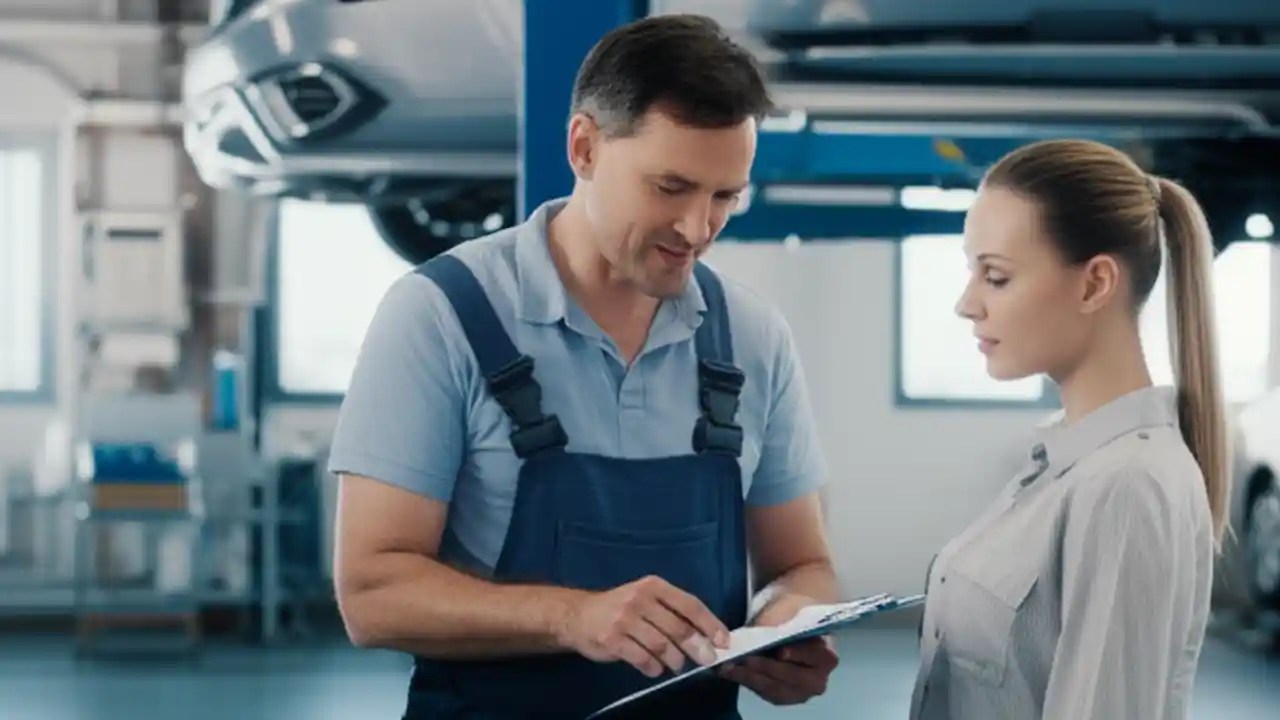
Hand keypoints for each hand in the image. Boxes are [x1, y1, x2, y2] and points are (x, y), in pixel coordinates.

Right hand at [558, 575, 729, 678]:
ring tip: (675, 665)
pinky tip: (654, 668)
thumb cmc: (621, 609)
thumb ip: (672, 613)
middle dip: (697, 647)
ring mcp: (624, 619)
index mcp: (654, 586)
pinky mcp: (612, 639)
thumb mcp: (647, 600)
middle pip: (678, 627)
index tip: (723, 641)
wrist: (579, 615)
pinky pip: (641, 658)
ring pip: (662, 645)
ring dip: (674, 660)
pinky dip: (653, 667)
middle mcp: (640, 599)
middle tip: (707, 660)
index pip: (689, 604)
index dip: (709, 624)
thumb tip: (707, 635)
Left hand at [719, 593, 838, 705]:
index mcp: (827, 655)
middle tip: (746, 660)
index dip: (799, 655)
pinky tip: (730, 671)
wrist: (787, 618)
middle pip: (794, 678)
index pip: (815, 657)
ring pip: (777, 689)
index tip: (781, 652)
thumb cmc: (792, 610)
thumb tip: (765, 626)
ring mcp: (799, 690)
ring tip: (730, 667)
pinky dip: (747, 682)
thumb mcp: (787, 603)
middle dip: (768, 669)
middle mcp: (817, 677)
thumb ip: (779, 614)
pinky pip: (764, 692)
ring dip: (752, 679)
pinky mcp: (781, 694)